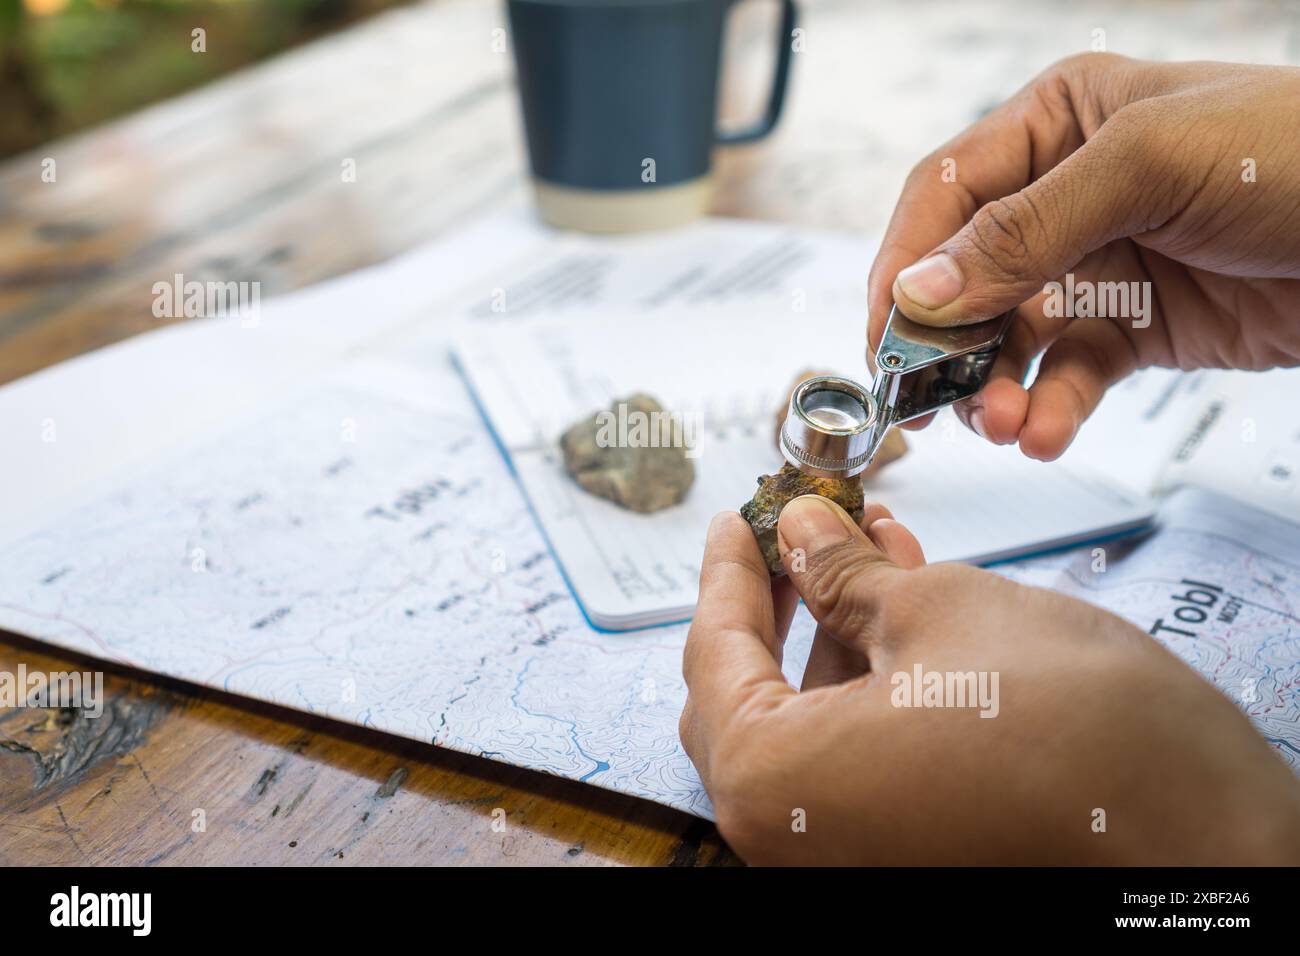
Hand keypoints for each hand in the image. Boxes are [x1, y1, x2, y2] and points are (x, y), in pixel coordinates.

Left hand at [680, 496, 1299, 863]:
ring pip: (813, 722)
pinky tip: (901, 606)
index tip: (733, 520)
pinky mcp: (904, 853)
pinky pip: (859, 755)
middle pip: (752, 694)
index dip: (726, 571)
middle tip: (791, 533)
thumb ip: (843, 573)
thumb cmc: (1073, 728)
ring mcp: (848, 854)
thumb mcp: (934, 611)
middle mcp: (793, 836)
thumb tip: (798, 533)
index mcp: (771, 780)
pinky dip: (870, 682)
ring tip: (864, 545)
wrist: (1206, 835)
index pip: (715, 654)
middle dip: (778, 602)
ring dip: (835, 631)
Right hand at [868, 53, 1299, 459]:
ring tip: (1001, 426)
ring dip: (994, 389)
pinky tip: (1044, 433)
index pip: (944, 195)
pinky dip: (1050, 409)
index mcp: (1058, 123)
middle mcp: (1066, 193)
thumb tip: (918, 290)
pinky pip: (1070, 375)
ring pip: (1010, 339)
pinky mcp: (1136, 327)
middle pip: (965, 278)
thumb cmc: (1297, 153)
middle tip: (929, 403)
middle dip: (945, 345)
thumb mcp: (1147, 165)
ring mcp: (1099, 264)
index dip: (903, 266)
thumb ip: (1025, 229)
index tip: (885, 337)